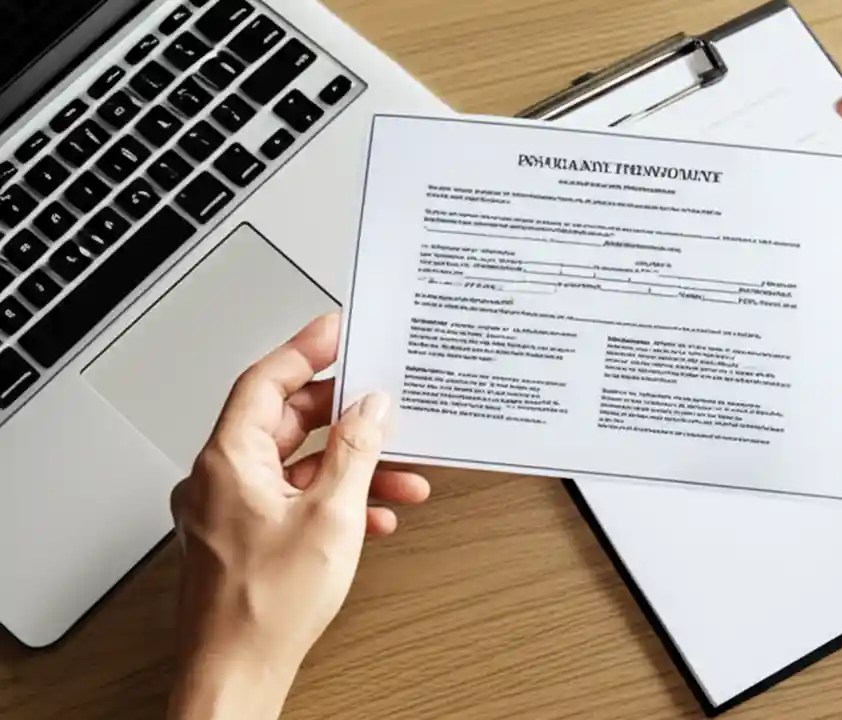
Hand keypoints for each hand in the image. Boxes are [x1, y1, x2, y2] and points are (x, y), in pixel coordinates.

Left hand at [168, 314, 430, 719]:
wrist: (236, 674)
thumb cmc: (264, 608)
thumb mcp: (332, 515)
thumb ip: (357, 450)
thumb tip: (372, 407)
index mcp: (227, 459)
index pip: (264, 380)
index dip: (305, 350)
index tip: (336, 331)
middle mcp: (218, 479)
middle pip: (283, 420)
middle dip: (342, 415)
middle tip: (380, 399)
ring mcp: (228, 510)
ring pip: (295, 464)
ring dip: (350, 464)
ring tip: (398, 470)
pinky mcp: (243, 539)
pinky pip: (292, 499)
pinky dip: (334, 498)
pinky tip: (373, 512)